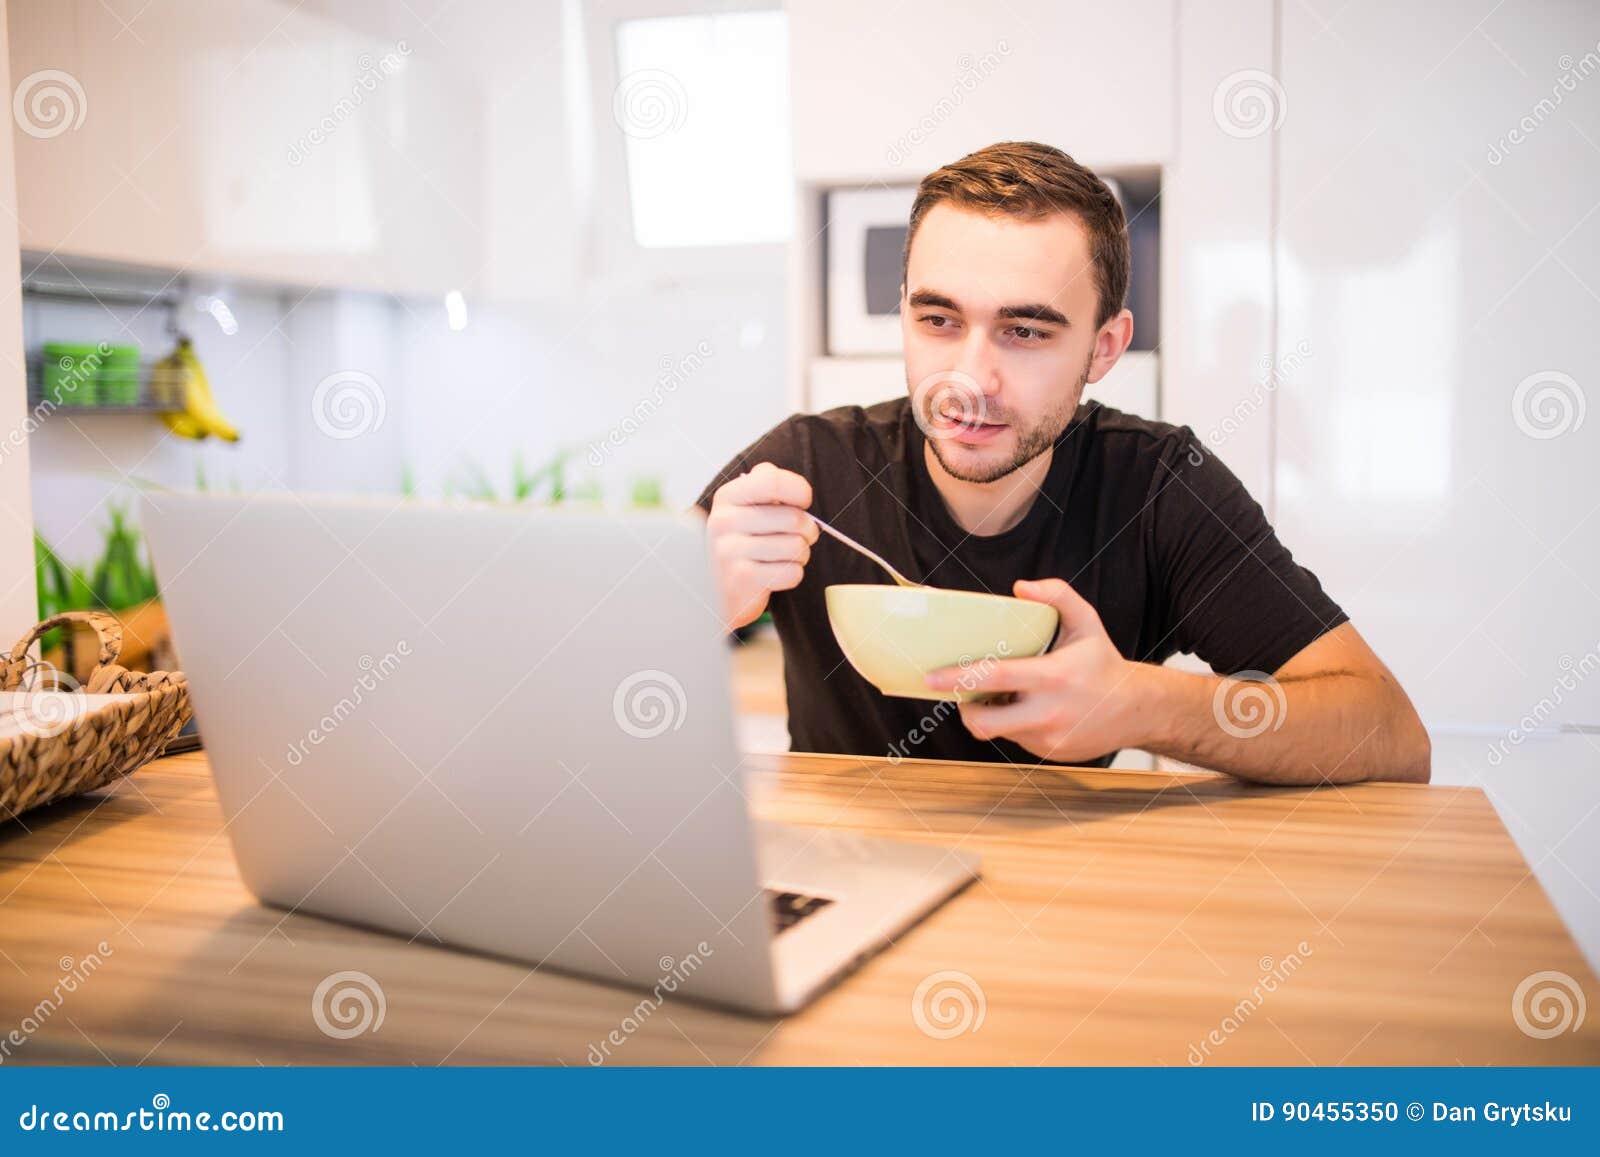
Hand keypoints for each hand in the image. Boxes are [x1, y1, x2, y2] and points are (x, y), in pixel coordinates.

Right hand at [704, 462, 818, 629]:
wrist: (719, 591)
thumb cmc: (743, 544)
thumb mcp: (745, 509)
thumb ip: (764, 484)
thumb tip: (786, 482)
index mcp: (727, 497)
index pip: (772, 481)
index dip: (799, 490)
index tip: (804, 501)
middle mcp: (723, 521)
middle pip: (794, 518)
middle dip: (808, 530)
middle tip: (800, 537)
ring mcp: (729, 551)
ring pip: (796, 547)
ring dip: (800, 554)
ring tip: (784, 556)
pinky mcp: (741, 580)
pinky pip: (792, 573)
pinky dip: (792, 575)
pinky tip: (775, 574)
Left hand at [924, 578, 1149, 762]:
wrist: (1137, 710)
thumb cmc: (1103, 663)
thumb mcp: (1086, 621)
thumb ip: (1057, 596)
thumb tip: (1020, 588)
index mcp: (1052, 676)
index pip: (993, 678)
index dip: (956, 679)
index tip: (930, 677)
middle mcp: (1048, 712)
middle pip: (983, 722)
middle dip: (963, 709)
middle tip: (960, 692)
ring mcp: (1047, 738)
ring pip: (998, 731)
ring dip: (989, 714)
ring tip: (999, 695)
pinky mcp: (1048, 753)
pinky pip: (1015, 739)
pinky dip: (1011, 724)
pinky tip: (1024, 708)